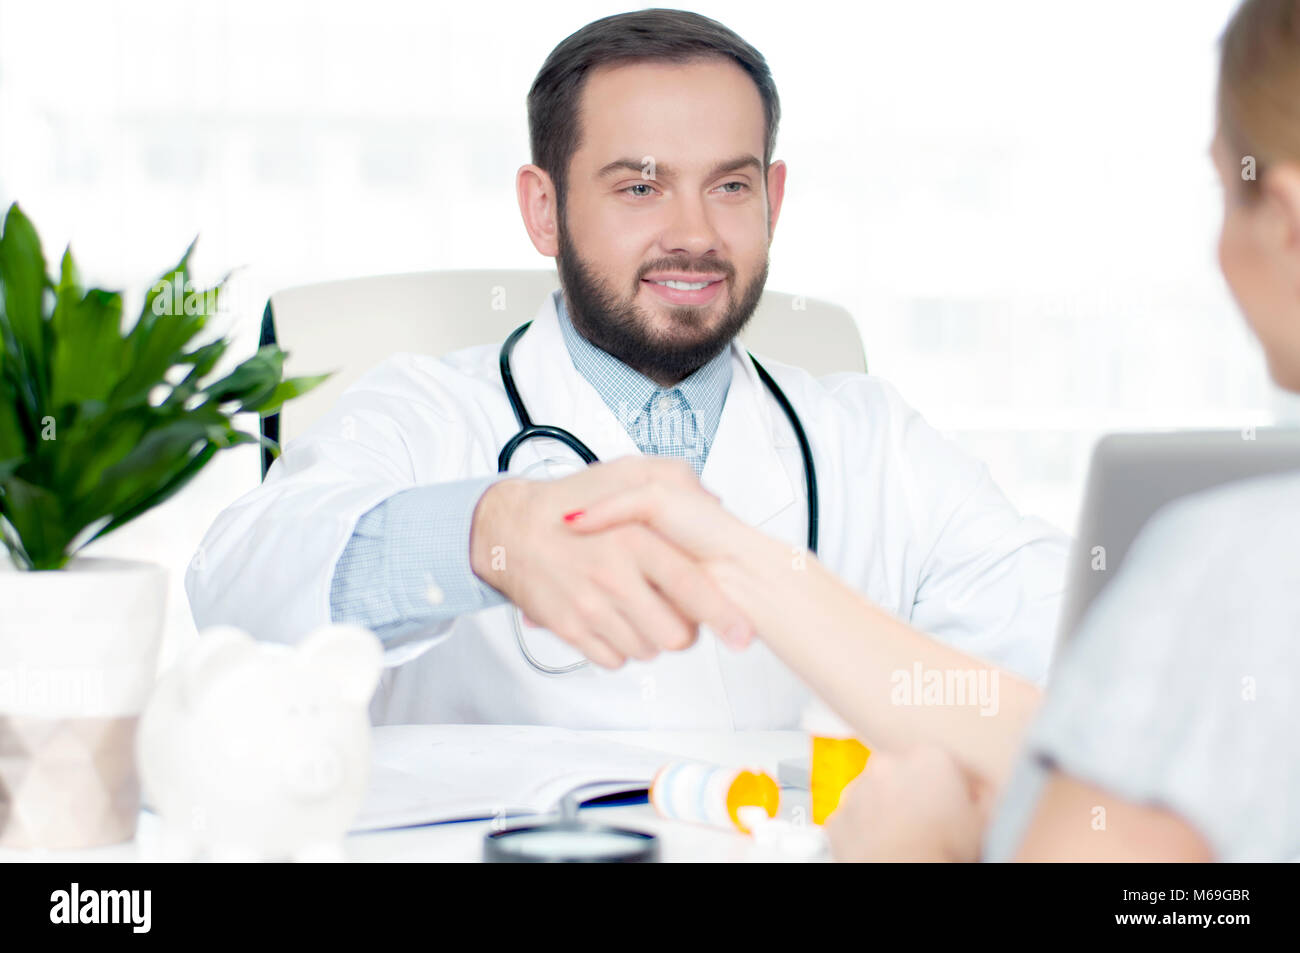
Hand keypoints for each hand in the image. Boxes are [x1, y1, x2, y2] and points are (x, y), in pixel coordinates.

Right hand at [469, 456, 753, 668]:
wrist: (511, 530)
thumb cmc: (571, 503)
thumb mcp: (626, 472)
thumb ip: (676, 480)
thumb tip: (714, 501)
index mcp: (635, 539)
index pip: (693, 588)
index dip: (724, 616)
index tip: (743, 634)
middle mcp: (613, 577)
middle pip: (676, 635)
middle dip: (684, 628)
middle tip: (675, 609)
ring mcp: (589, 608)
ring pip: (647, 652)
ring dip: (651, 637)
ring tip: (638, 608)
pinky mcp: (570, 629)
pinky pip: (614, 660)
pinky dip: (620, 647)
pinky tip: (614, 619)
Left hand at [825, 746, 991, 861]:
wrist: (899, 873)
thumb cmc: (943, 852)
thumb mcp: (985, 823)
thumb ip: (987, 799)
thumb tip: (984, 794)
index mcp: (931, 758)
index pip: (953, 767)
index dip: (964, 791)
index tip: (968, 807)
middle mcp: (889, 764)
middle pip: (911, 776)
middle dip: (922, 794)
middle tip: (936, 824)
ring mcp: (859, 789)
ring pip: (879, 794)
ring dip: (892, 809)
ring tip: (909, 838)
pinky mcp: (839, 817)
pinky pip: (857, 820)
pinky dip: (868, 830)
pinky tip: (885, 847)